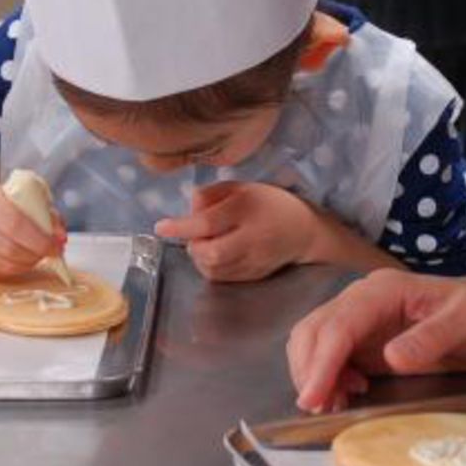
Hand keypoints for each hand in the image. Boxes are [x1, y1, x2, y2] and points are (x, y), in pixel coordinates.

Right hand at [0, 178, 65, 278]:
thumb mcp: (21, 195)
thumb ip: (44, 213)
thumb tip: (60, 237)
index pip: (15, 222)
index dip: (39, 239)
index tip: (55, 245)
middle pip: (8, 247)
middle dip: (35, 255)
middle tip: (48, 253)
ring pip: (1, 264)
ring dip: (26, 265)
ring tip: (35, 256)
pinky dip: (11, 271)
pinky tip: (19, 261)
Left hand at [154, 182, 319, 281]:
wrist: (304, 231)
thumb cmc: (268, 203)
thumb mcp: (241, 187)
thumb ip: (212, 194)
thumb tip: (188, 209)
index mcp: (246, 208)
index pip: (208, 222)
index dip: (181, 226)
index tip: (161, 227)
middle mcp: (252, 237)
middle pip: (211, 252)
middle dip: (193, 246)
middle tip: (193, 236)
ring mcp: (255, 260)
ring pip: (213, 269)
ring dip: (200, 258)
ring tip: (206, 244)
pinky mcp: (255, 276)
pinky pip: (222, 277)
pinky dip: (210, 268)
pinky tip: (215, 255)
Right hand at [287, 269, 465, 412]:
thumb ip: (429, 338)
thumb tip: (391, 357)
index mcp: (383, 291)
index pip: (338, 326)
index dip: (321, 363)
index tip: (313, 398)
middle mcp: (362, 299)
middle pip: (313, 331)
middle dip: (307, 370)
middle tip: (319, 408)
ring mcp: (359, 317)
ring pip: (312, 342)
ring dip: (312, 375)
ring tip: (332, 404)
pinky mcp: (361, 337)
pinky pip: (328, 355)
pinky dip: (324, 377)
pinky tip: (345, 394)